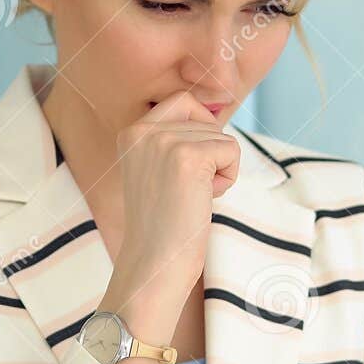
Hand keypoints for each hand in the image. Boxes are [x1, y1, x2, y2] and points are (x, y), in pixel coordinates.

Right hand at [98, 91, 238, 348]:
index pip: (183, 100)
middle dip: (211, 154)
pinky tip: (205, 198)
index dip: (202, 126)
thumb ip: (177, 138)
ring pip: (221, 136)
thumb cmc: (163, 222)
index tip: (193, 166)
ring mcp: (165, 141)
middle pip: (207, 119)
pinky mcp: (189, 157)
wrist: (154, 262)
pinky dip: (229, 177)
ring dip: (219, 168)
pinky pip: (232, 150)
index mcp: (131, 131)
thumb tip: (219, 108)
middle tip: (189, 188)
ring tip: (192, 196)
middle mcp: (143, 130)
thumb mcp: (159, 168)